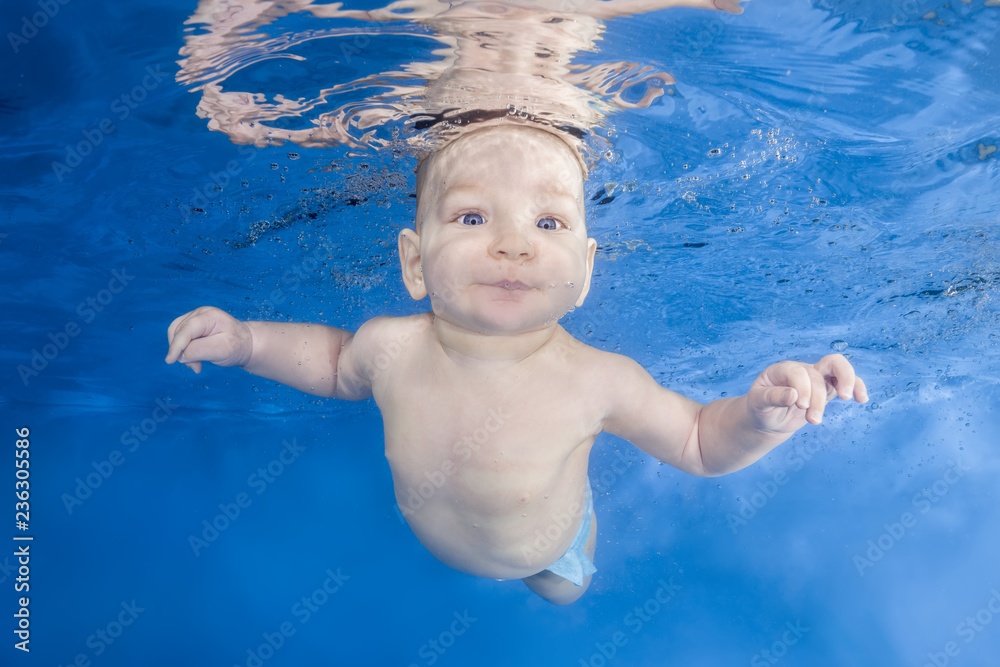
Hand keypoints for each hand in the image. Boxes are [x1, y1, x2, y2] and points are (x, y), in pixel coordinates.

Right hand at [165, 306, 252, 373]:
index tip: (170, 360)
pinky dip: (184, 352)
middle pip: (178, 332)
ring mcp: (195, 319)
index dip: (176, 345)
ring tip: (197, 365)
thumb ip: (199, 351)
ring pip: (176, 335)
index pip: (186, 329)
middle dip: (182, 352)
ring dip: (182, 353)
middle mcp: (200, 314)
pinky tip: (195, 361)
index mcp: (209, 315)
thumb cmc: (237, 346)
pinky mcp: (192, 327)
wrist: (246, 345)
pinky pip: (179, 339)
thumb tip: (180, 355)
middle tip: (196, 367)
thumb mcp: (222, 350)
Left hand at [747, 354, 867, 432]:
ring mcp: (816, 377)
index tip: (801, 406)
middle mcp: (800, 370)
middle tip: (814, 417)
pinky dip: (857, 386)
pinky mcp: (827, 388)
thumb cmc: (761, 409)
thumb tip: (793, 395)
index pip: (797, 372)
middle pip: (817, 372)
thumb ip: (773, 397)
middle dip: (818, 396)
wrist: (768, 418)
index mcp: (781, 369)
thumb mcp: (758, 403)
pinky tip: (862, 398)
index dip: (802, 388)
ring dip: (845, 381)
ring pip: (837, 367)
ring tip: (846, 398)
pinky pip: (846, 382)